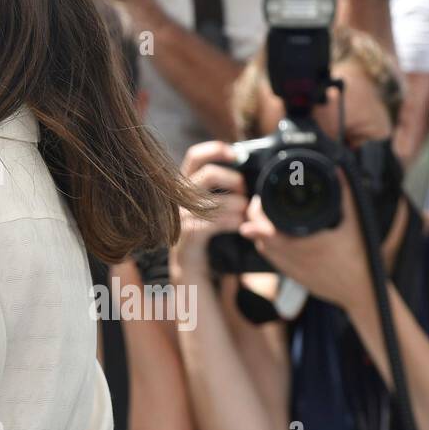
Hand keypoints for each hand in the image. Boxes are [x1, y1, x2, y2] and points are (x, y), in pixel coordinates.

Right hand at [169, 141, 248, 280]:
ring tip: (246, 215)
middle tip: (246, 193)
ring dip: (237, 205)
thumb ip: (224, 194)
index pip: (194, 156)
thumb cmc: (209, 243)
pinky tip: (240, 226)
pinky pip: (209, 223)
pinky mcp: (186, 240)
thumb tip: (248, 177)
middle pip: (206, 173)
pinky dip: (230, 222)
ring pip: (211, 199)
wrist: (193, 280)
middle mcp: (179, 200)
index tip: (236, 154)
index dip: (215, 149)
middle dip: (233, 180)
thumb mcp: (215, 212)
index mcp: (187, 189)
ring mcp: (180, 220)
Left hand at [238, 173, 371, 313]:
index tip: (261, 199)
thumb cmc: (361, 258)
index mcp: (305, 244)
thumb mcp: (356, 223)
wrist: (363, 293)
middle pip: (258, 237)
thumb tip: (338, 171)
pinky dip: (268, 246)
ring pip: (263, 249)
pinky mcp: (293, 277)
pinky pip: (272, 260)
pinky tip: (274, 236)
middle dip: (255, 219)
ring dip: (259, 233)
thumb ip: (346, 195)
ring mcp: (291, 270)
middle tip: (261, 204)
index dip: (257, 213)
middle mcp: (294, 259)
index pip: (265, 229)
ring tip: (265, 217)